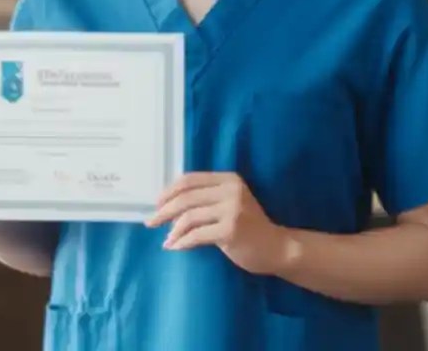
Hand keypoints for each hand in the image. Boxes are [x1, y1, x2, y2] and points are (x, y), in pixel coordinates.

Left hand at [145, 172, 292, 275]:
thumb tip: (168, 208)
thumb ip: (205, 200)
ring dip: (173, 230)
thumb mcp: (229, 205)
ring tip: (167, 240)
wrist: (276, 248)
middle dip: (164, 210)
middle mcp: (231, 190)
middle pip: (186, 197)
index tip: (156, 204)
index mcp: (229, 179)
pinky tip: (176, 247)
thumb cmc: (249, 227)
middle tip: (151, 222)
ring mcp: (232, 209)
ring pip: (189, 216)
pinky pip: (197, 235)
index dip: (169, 191)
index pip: (190, 180)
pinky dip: (182, 242)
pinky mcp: (231, 229)